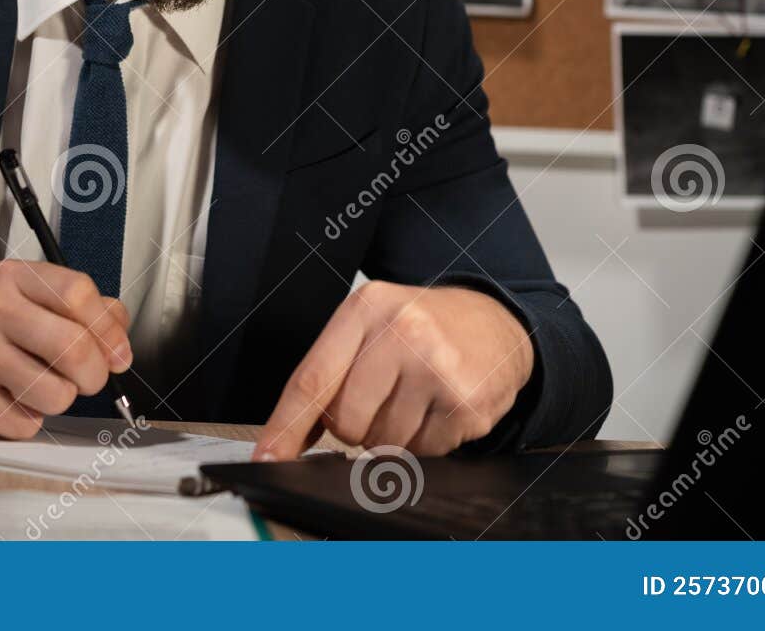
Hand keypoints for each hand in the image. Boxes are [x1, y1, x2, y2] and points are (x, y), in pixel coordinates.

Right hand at [0, 260, 131, 436]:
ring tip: (39, 386)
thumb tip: (120, 344)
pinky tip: (10, 400)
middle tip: (87, 379)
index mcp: (13, 277)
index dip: (109, 328)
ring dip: (60, 398)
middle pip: (74, 348)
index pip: (79, 293)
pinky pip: (28, 423)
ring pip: (56, 393)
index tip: (117, 352)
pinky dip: (29, 419)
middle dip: (94, 374)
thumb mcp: (26, 298)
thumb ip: (81, 310)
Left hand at [253, 281, 532, 459]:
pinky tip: (439, 408)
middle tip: (380, 399)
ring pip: (383, 442)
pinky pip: (424, 452)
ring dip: (393, 435)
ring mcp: (438, 367)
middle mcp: (402, 331)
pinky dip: (426, 442)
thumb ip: (331, 371)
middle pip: (345, 422)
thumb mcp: (372, 324)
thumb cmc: (426, 327)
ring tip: (414, 398)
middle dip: (355, 426)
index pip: (312, 379)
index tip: (267, 456)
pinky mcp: (466, 402)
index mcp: (367, 307)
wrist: (497, 323)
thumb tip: (289, 438)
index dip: (285, 426)